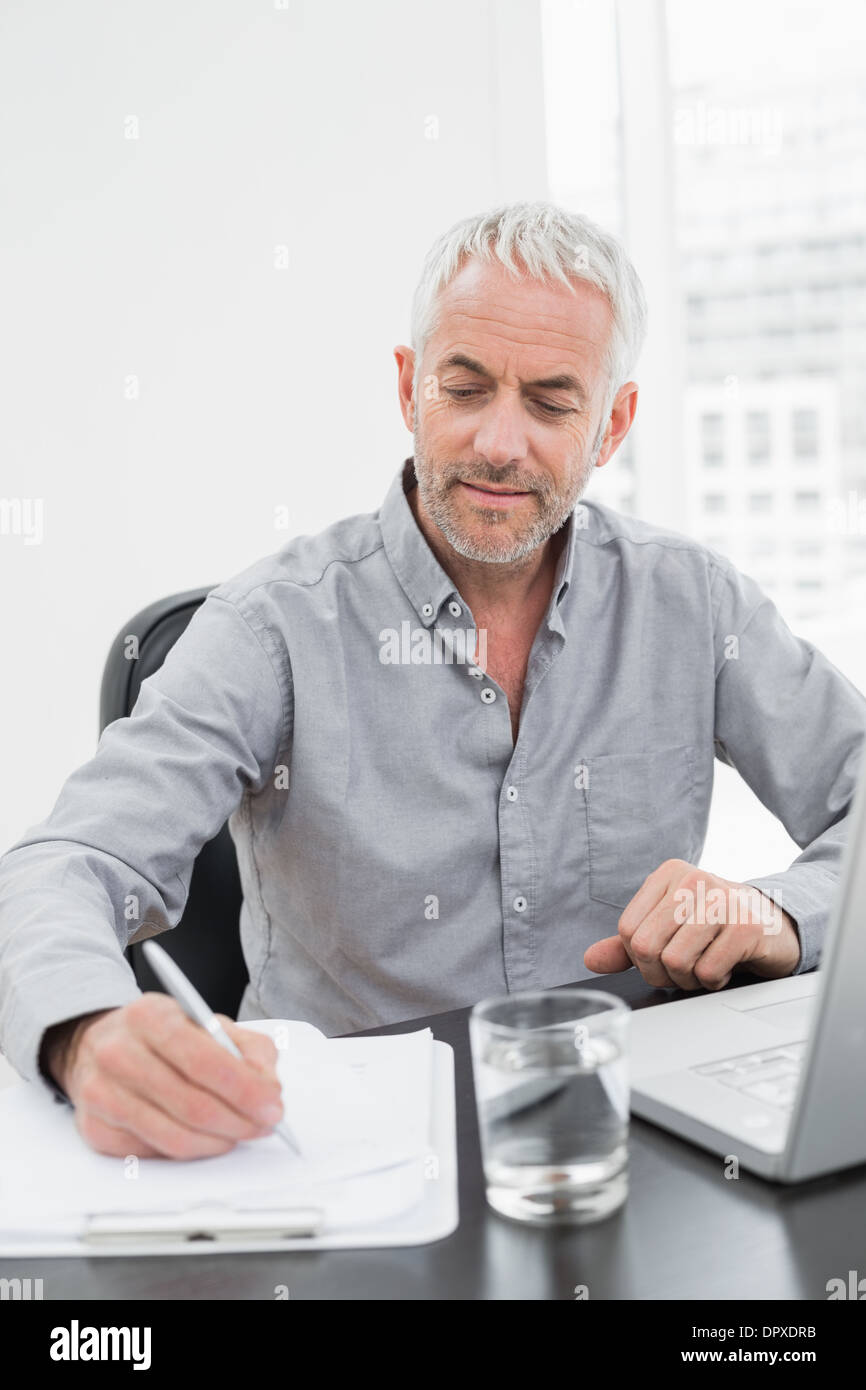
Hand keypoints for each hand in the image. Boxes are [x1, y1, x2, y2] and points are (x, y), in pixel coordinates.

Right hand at [45, 993, 285, 1158]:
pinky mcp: (95, 1128)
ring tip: (239, 1134)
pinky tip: (204, 1137)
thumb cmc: (162, 1034)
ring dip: (218, 1142)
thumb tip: (270, 1089)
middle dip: (239, 1122)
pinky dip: (188, 1150)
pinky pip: (153, 1153)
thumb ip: (248, 1048)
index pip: (204, 1061)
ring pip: (173, 1137)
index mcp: (149, 1016)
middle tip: (264, 1126)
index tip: (273, 1106)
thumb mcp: (207, 1023)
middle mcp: (118, 1053)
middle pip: (191, 1105)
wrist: (100, 1042)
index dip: (244, 1090)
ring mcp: (101, 1094)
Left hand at [583, 859, 800, 990]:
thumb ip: (627, 943)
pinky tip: (726, 966)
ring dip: (688, 979)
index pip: (627, 930)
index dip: (639, 958)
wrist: (774, 924)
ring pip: (675, 961)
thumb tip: (591, 958)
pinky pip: (707, 972)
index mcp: (669, 874)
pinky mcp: (746, 927)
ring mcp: (722, 900)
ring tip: (705, 964)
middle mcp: (694, 880)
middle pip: (646, 947)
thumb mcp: (669, 927)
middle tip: (685, 967)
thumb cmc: (715, 926)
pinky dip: (713, 982)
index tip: (661, 957)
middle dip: (662, 972)